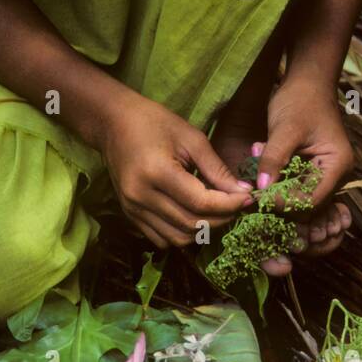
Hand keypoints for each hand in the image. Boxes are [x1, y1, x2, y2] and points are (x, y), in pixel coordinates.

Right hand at [100, 93, 253, 249]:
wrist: (113, 123)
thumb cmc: (154, 122)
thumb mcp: (191, 138)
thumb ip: (216, 169)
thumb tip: (242, 192)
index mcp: (157, 173)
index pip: (200, 202)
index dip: (229, 205)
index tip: (248, 198)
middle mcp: (141, 196)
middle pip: (191, 224)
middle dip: (221, 218)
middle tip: (238, 205)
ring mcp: (132, 209)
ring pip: (177, 238)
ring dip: (203, 230)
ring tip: (218, 212)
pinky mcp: (130, 215)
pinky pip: (161, 238)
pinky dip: (182, 233)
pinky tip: (194, 216)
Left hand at [255, 78, 355, 274]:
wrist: (307, 81)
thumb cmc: (301, 100)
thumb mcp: (285, 129)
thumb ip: (274, 158)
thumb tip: (261, 188)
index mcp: (337, 166)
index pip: (312, 199)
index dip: (286, 204)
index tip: (260, 198)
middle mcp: (334, 175)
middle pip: (305, 204)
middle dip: (277, 198)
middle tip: (252, 190)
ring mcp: (322, 173)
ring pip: (295, 196)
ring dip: (273, 187)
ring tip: (256, 166)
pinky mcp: (309, 169)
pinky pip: (291, 184)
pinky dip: (274, 178)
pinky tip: (259, 160)